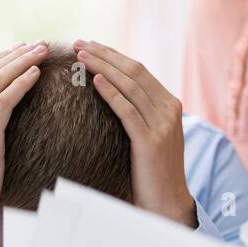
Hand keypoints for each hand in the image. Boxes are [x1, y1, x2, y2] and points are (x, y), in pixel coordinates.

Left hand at [74, 40, 195, 225]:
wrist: (166, 203)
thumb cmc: (152, 172)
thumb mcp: (149, 136)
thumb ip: (138, 114)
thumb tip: (110, 93)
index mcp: (169, 103)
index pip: (138, 70)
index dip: (112, 55)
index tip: (89, 46)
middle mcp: (169, 109)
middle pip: (133, 71)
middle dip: (104, 55)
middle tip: (78, 43)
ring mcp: (162, 124)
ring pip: (130, 86)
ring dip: (103, 68)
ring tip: (80, 57)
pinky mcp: (151, 141)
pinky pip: (127, 110)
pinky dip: (111, 93)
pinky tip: (95, 81)